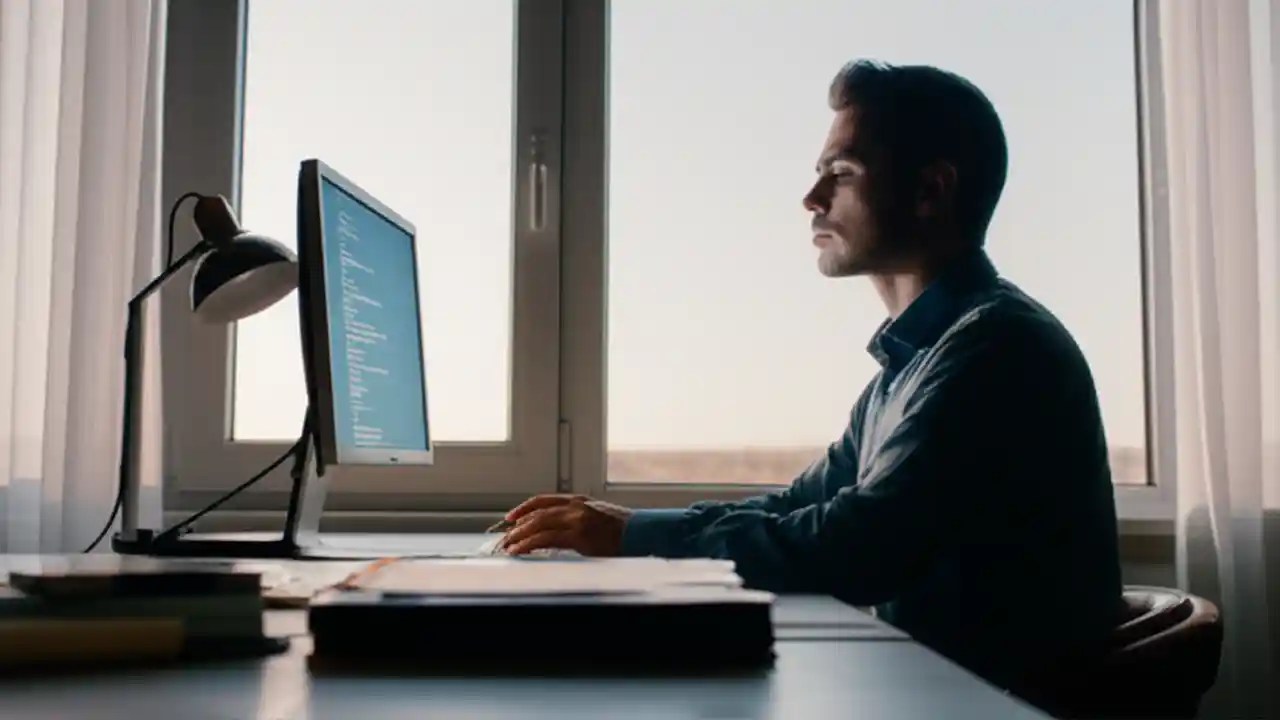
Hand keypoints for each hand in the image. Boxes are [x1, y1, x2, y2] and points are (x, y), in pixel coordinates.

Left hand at [500, 494, 631, 555]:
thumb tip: (559, 531)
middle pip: (537, 513)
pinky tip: (520, 551)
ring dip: (519, 536)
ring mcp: (577, 520)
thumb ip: (579, 520)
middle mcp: (576, 507)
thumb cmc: (625, 531)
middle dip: (517, 526)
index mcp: (580, 501)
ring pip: (538, 525)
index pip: (544, 500)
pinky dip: (529, 545)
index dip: (525, 508)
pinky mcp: (579, 536)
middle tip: (504, 538)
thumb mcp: (599, 518)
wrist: (643, 534)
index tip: (511, 516)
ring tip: (508, 547)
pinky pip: (546, 539)